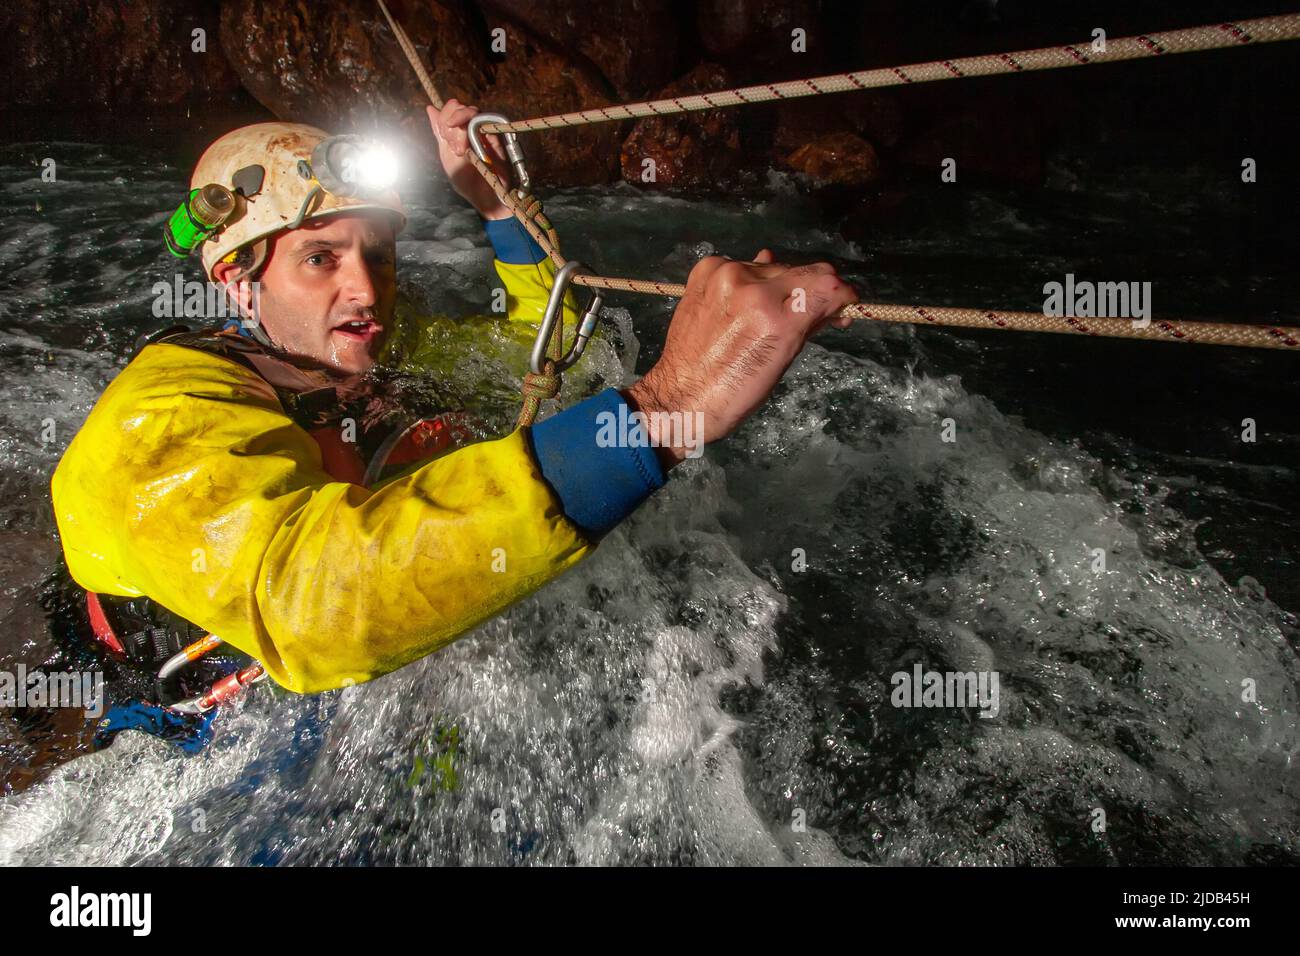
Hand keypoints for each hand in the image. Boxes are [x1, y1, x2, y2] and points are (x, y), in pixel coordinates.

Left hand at [427, 100, 511, 219]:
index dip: (444, 118)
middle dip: (450, 122)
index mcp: (458, 131)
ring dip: (460, 126)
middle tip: (454, 147)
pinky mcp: (497, 137)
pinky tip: (469, 144)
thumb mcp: (448, 157)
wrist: (486, 199)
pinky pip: (486, 122)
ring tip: (461, 150)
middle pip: (458, 106)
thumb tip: (431, 108)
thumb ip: (440, 134)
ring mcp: (485, 131)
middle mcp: (471, 128)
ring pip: (471, 111)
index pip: (448, 109)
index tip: (444, 137)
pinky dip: (475, 129)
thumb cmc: (468, 182)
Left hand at [623, 249, 856, 470]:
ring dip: (779, 286)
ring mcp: (725, 274)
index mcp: (774, 317)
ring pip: (774, 268)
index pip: (828, 283)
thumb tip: (833, 301)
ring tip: (766, 314)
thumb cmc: (735, 394)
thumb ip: (809, 323)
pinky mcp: (705, 270)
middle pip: (803, 271)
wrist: (679, 397)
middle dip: (811, 291)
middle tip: (807, 315)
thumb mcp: (782, 362)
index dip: (841, 294)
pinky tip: (744, 304)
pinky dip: (751, 282)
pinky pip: (745, 266)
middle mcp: (751, 287)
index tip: (842, 305)